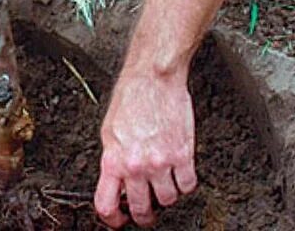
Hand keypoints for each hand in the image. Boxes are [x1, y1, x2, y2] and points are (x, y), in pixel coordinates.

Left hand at [95, 70, 196, 227]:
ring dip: (167, 195)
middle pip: (141, 210)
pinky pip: (188, 185)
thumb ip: (113, 160)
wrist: (153, 78)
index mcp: (113, 160)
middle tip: (148, 208)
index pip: (106, 205)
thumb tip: (117, 183)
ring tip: (165, 181)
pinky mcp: (183, 155)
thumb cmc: (131, 97)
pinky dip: (186, 183)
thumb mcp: (109, 131)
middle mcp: (136, 166)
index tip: (119, 221)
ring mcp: (161, 163)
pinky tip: (180, 172)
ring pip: (168, 201)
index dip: (112, 220)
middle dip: (144, 213)